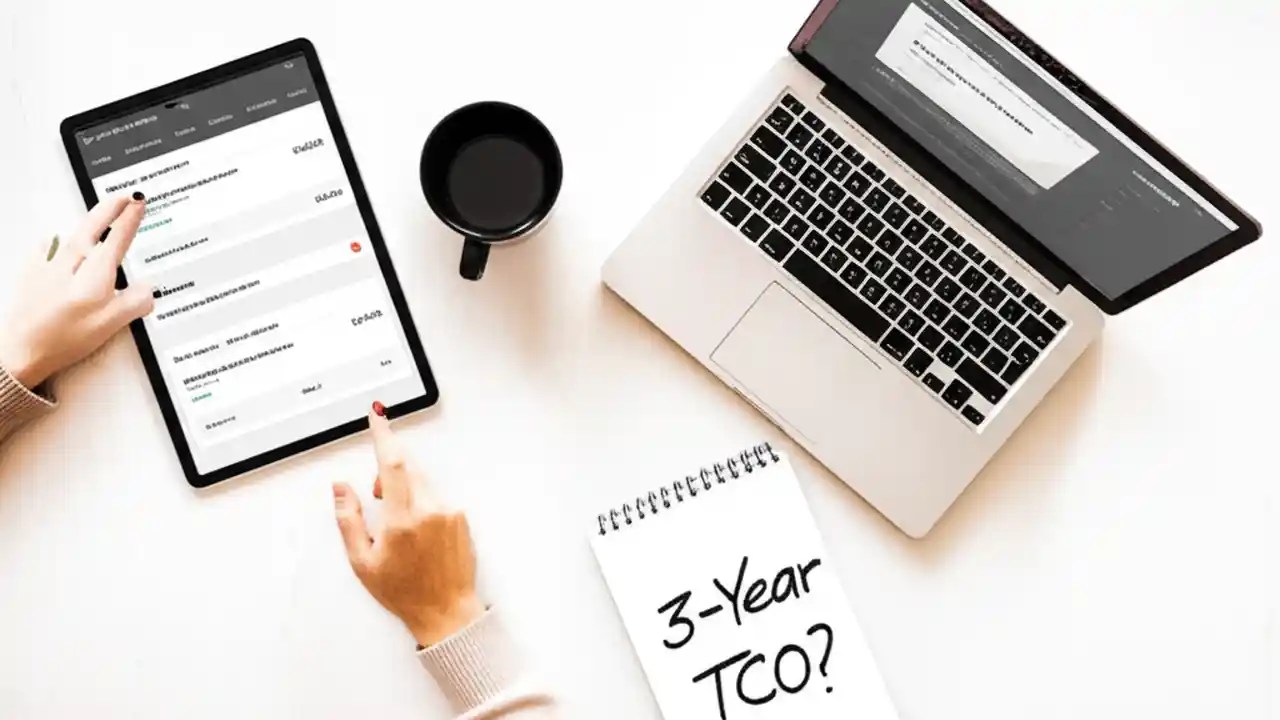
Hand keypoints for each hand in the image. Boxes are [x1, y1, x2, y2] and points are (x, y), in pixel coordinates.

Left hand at [0, 195, 153, 387]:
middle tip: (124, 197)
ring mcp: (49, 267)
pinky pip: (45, 249)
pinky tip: (53, 239)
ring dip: (88, 222)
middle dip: (110, 208)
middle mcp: (71, 264)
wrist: (20, 351)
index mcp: (94, 274)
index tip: (139, 202)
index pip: (118, 238)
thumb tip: (150, 288)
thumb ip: (135, 303)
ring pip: (72, 236)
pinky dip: (53, 242)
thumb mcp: (110, 326)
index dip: (130, 217)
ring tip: (99, 214)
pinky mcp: (32, 275)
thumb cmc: (62, 340)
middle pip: (93, 227)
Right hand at [333, 406, 484, 646]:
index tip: (377, 416)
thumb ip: (349, 519)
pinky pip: (437, 497)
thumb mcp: (363, 561)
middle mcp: (430, 511)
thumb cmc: (405, 592)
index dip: (383, 436)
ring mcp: (450, 513)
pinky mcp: (462, 517)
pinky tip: (420, 533)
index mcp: (402, 520)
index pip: (391, 465)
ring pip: (422, 482)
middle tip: (379, 498)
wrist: (446, 611)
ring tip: (401, 524)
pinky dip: (423, 503)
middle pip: (407, 469)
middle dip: (389, 472)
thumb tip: (341, 489)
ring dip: (407, 489)